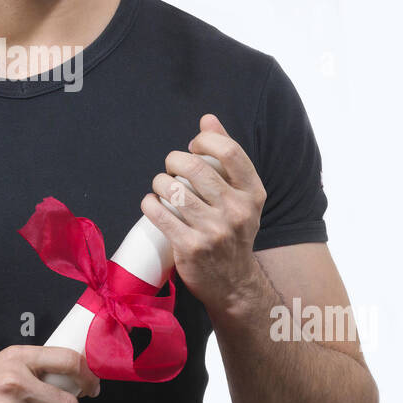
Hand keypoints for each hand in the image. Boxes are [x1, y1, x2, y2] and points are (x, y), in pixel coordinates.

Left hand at [138, 113, 266, 315]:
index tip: (193, 147)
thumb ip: (226, 156)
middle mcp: (237, 211)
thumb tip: (208, 119)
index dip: (204, 141)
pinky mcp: (191, 247)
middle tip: (170, 168)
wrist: (233, 283)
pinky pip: (159, 213)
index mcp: (252, 193)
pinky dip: (149, 204)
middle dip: (173, 160)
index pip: (229, 151)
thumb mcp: (240, 195)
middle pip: (195, 166)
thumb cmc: (232, 231)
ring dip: (160, 183)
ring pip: (173, 188)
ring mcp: (214, 231)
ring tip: (162, 188)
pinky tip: (152, 204)